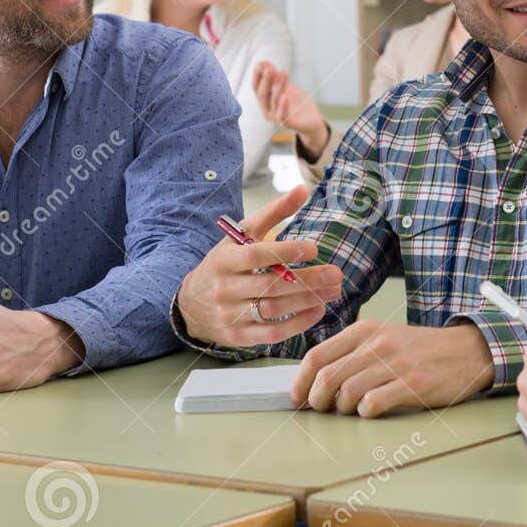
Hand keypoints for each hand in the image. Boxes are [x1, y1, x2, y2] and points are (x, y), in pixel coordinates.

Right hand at [177, 186, 342, 347]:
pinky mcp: (238, 337)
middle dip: (307, 279)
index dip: (285, 252)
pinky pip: (271, 334)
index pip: (256, 255)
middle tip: (335, 273)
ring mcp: (230, 315)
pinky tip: (318, 311)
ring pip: (273, 310)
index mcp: (225, 259)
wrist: (191, 304)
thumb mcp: (241, 236)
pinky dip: (297, 324)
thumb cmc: (225, 264)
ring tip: (333, 291)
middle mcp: (225, 288)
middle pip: (270, 285)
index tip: (314, 248)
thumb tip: (303, 189)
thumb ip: (273, 213)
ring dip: (307, 301)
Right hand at [251, 62, 328, 156]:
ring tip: (283, 74)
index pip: (256, 88)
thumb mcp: (286, 87)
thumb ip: (275, 77)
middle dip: (266, 81)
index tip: (260, 64)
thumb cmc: (296, 103)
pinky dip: (283, 106)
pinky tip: (285, 97)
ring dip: (279, 87)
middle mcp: (267, 109)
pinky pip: (283, 116)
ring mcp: (275, 118)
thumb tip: (263, 62)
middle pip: (262, 95)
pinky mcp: (288, 124)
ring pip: (274, 102)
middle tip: (270, 69)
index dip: (257, 76)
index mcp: (265, 100)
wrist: (311, 120)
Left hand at [292, 320, 493, 416]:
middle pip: (327, 377)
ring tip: (351, 409)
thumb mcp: (382, 338)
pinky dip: (365, 412)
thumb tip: (313, 381)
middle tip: (323, 410)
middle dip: (317, 401)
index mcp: (364, 331)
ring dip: (342, 409)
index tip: (298, 398)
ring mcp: (395, 364)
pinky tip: (372, 409)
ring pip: (347, 392)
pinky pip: (373, 404)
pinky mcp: (413, 384)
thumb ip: (351, 353)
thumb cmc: (418, 349)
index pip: (316, 356)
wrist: (465, 351)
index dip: (300, 382)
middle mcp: (376, 344)